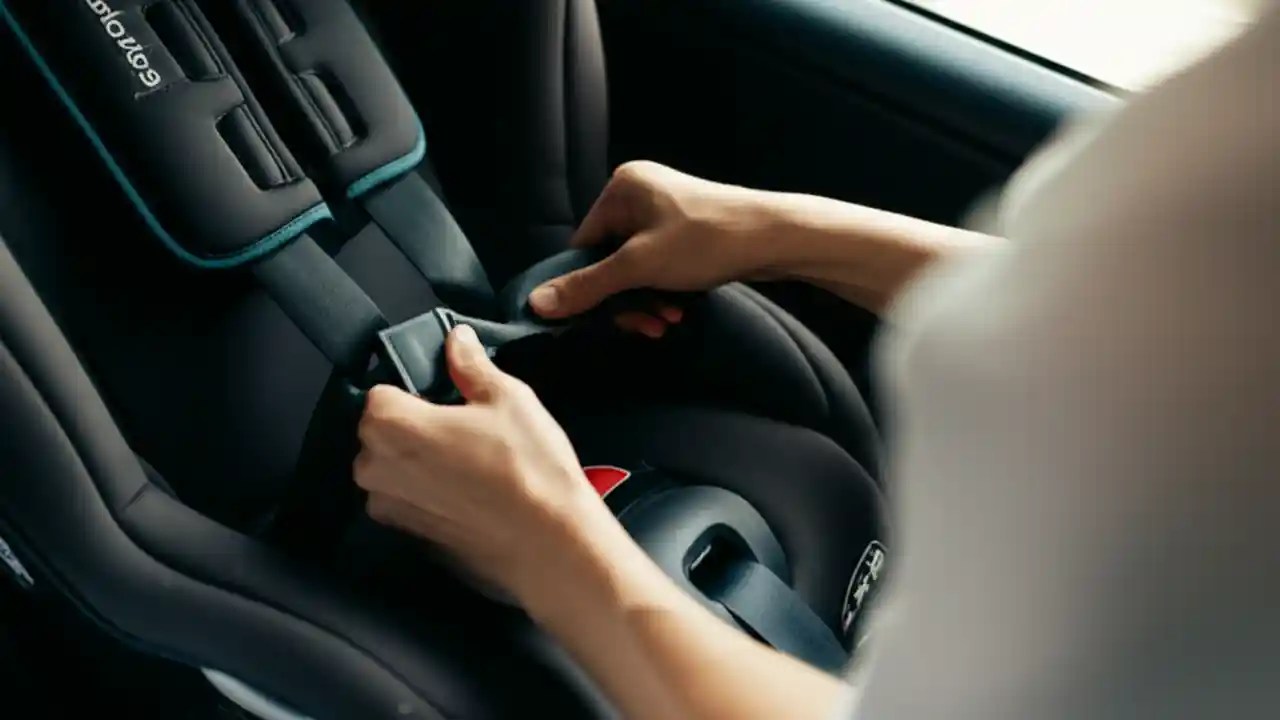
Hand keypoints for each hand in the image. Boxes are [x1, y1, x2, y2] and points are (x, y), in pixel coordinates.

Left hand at [353, 324, 611, 600]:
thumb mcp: (509, 399)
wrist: (550, 545)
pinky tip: (471, 493)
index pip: (379, 392)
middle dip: (413, 426)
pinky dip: (429, 494)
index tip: (446, 397)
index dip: (413, 391)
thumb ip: (472, 366)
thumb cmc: (529, 468)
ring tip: (471, 462)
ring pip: (392, 469)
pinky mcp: (408, 537)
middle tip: (465, 428)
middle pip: (380, 433)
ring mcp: (390, 509)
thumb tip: (457, 340)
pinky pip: (407, 501)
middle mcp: (376, 469)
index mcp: (391, 425)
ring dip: (418, 462)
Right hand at [529, 161, 779, 336]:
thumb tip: (536, 304)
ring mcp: (665, 211)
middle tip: (645, 326)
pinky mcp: (687, 230)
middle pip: (609, 259)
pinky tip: (678, 311)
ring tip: (667, 321)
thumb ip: (587, 286)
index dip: (588, 286)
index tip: (602, 318)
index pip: (582, 245)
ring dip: (646, 301)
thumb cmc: (705, 242)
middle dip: (625, 299)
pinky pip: (658, 266)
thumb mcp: (639, 268)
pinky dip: (664, 291)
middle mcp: (639, 192)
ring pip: (635, 268)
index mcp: (621, 188)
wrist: (776, 237)